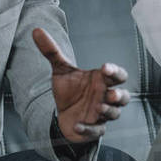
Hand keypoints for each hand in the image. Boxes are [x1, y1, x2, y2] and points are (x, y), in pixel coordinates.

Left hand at [33, 27, 129, 143]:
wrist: (63, 114)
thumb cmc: (70, 90)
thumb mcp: (60, 70)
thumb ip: (52, 51)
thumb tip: (36, 31)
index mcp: (102, 80)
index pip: (117, 75)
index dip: (115, 71)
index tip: (105, 68)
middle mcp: (105, 97)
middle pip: (123, 96)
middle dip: (119, 95)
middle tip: (111, 93)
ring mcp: (102, 114)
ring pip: (114, 113)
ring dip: (108, 111)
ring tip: (99, 107)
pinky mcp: (94, 128)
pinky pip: (96, 130)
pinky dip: (89, 129)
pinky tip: (78, 125)